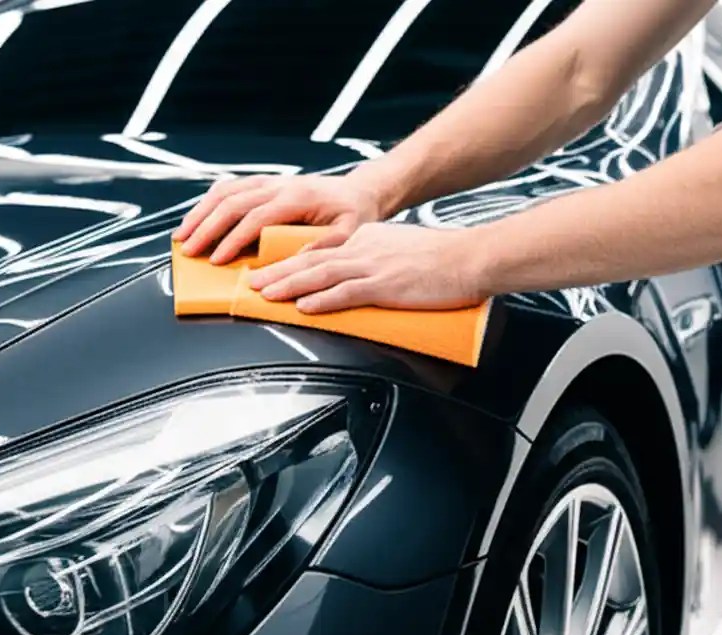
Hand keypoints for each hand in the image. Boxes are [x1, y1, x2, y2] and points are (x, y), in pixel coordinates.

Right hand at [173, 175, 383, 264]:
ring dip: (200, 214)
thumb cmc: (352, 215)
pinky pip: (229, 189)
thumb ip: (324, 245)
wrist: (358, 192)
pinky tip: (197, 220)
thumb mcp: (350, 234)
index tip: (218, 260)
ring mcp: (268, 181)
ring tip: (182, 237)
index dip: (233, 239)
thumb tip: (296, 257)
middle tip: (188, 250)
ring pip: (225, 192)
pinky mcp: (263, 183)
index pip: (255, 217)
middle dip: (206, 227)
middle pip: (232, 202)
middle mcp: (278, 185)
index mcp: (297, 197)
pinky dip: (208, 204)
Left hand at [248, 223, 486, 313]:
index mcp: (367, 241)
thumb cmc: (442, 260)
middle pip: (311, 261)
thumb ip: (375, 262)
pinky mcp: (385, 286)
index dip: (290, 263)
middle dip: (277, 274)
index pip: (320, 252)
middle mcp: (364, 250)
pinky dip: (321, 300)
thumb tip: (358, 281)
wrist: (469, 259)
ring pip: (320, 275)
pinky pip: (346, 293)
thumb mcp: (400, 251)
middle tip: (252, 283)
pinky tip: (304, 307)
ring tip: (265, 295)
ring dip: (289, 286)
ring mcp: (373, 267)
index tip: (269, 271)